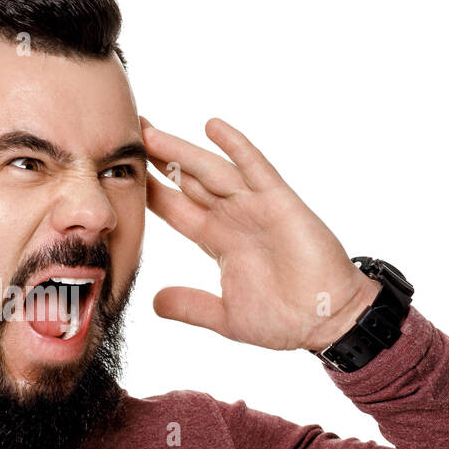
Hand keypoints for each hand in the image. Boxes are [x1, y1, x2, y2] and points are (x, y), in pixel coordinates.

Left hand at [141, 116, 380, 351]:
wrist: (326, 321)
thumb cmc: (283, 319)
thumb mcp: (225, 316)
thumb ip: (190, 306)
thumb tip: (154, 303)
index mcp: (217, 240)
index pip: (174, 208)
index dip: (149, 190)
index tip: (122, 173)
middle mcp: (232, 217)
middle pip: (186, 180)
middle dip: (158, 159)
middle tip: (129, 133)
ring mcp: (255, 207)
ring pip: (210, 170)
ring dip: (181, 150)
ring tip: (150, 130)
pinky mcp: (280, 203)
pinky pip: (255, 168)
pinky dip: (235, 146)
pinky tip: (212, 126)